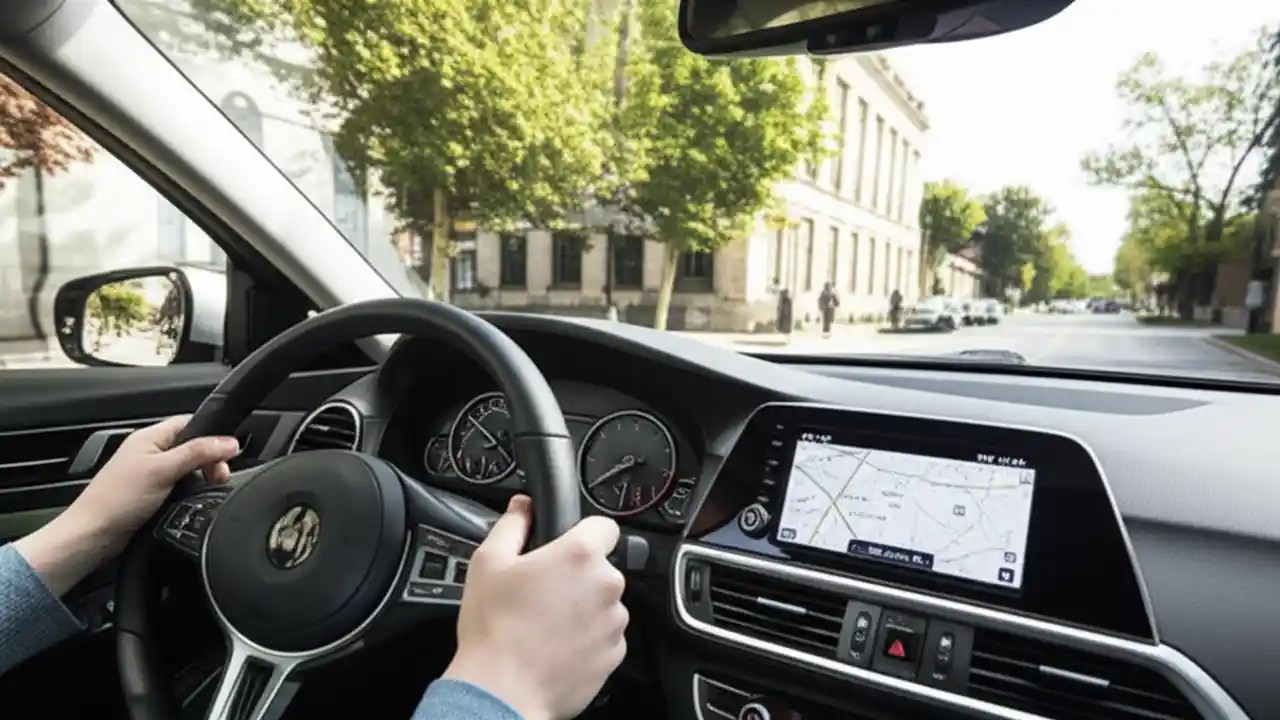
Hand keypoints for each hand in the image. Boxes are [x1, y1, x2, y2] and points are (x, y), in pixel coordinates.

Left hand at [15, 415, 238, 594]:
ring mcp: (151, 473)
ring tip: (209, 490)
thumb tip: (231, 442)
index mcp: (150, 437)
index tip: (229, 453)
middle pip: (193, 446)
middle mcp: (150, 451)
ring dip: (202, 478)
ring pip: (188, 468)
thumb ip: (197, 453)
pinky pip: (180, 486)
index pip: (190, 423)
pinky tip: (195, 500)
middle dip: (210, 460)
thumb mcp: (163, 470)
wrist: (93, 535)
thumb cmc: (120, 499)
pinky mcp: (152, 494)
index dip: (212, 434)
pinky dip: (191, 491)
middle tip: (219, 477)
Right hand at [443, 495, 627, 719]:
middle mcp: (606, 585)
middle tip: (542, 592)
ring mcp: (614, 622)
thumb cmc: (494, 628)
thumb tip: (522, 507)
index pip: (603, 525)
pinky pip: (604, 636)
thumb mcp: (488, 562)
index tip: (567, 546)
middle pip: (600, 568)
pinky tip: (555, 646)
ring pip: (603, 604)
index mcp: (580, 555)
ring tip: (545, 624)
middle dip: (576, 576)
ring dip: (583, 609)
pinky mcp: (614, 654)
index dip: (584, 533)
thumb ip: (512, 525)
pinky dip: (586, 639)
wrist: (502, 690)